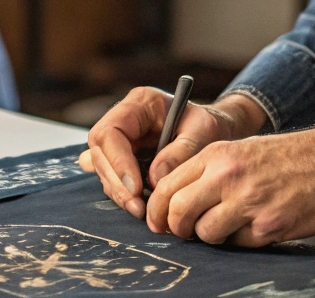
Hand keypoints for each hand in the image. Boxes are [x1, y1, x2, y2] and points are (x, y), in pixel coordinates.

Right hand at [79, 89, 266, 218]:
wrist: (214, 132)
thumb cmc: (209, 126)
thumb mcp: (203, 132)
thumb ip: (181, 152)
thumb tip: (155, 178)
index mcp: (140, 103)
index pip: (111, 132)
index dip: (118, 161)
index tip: (136, 188)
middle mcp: (124, 119)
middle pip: (101, 152)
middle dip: (117, 183)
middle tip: (138, 208)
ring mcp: (120, 139)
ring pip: (104, 168)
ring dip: (119, 193)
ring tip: (142, 211)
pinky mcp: (122, 158)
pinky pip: (113, 177)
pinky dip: (124, 194)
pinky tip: (139, 206)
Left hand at [146, 121, 314, 245]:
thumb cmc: (285, 157)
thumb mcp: (240, 150)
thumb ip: (207, 171)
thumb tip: (173, 201)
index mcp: (217, 154)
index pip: (167, 186)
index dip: (156, 210)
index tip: (158, 223)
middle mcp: (228, 176)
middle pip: (178, 212)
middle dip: (175, 229)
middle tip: (184, 232)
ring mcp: (248, 202)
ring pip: (205, 234)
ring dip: (211, 236)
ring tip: (228, 226)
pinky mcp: (268, 226)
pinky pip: (237, 244)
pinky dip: (241, 240)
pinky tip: (256, 225)